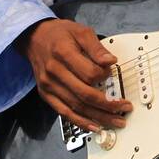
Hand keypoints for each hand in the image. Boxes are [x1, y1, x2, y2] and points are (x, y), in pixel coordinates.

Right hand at [16, 18, 132, 133]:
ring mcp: (49, 86)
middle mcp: (54, 72)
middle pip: (84, 94)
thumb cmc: (60, 34)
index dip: (104, 76)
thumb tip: (111, 61)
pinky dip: (80, 122)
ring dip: (98, 117)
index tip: (113, 73)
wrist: (34, 38)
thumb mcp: (80, 32)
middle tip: (125, 108)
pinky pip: (64, 112)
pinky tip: (95, 126)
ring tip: (116, 121)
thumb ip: (96, 47)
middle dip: (108, 104)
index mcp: (63, 54)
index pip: (89, 73)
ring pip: (76, 107)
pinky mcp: (46, 94)